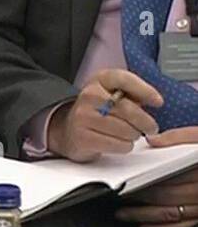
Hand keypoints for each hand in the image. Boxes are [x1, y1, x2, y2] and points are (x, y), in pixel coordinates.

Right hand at [47, 68, 161, 161]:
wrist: (68, 129)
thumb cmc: (98, 111)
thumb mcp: (112, 93)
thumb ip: (133, 93)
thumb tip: (154, 100)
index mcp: (99, 80)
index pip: (124, 80)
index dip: (145, 91)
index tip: (158, 102)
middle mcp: (88, 96)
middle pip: (128, 109)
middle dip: (145, 122)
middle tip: (150, 127)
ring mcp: (83, 117)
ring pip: (126, 130)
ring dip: (134, 135)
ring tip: (129, 134)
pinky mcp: (83, 138)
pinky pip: (118, 145)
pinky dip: (124, 146)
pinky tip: (119, 142)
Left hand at [118, 133, 197, 226]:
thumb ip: (180, 138)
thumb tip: (153, 140)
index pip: (167, 175)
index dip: (143, 178)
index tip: (125, 180)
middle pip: (165, 195)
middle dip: (138, 197)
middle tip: (118, 196)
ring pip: (169, 213)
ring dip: (143, 215)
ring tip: (123, 214)